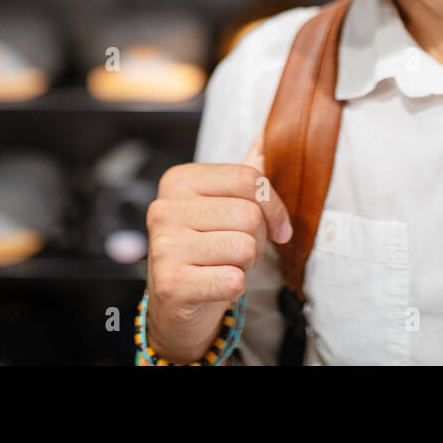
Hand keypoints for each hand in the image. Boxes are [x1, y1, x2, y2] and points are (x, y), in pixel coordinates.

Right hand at [143, 133, 291, 361]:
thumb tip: (267, 136)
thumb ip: (244, 174)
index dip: (274, 207)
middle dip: (257, 240)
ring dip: (245, 265)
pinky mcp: (172, 284)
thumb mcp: (221, 206)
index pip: (248, 178)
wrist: (175, 306)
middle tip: (237, 252)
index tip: (278, 227)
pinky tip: (214, 286)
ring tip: (223, 266)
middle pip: (250, 215)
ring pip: (245, 247)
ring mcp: (164, 246)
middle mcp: (165, 209)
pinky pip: (234, 280)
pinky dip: (234, 288)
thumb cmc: (205, 251)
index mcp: (178, 180)